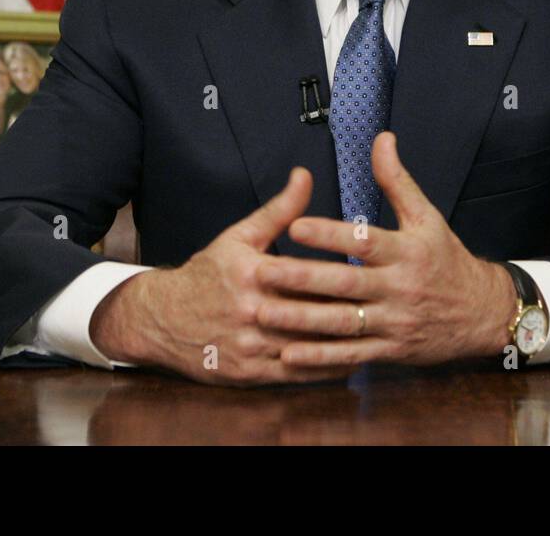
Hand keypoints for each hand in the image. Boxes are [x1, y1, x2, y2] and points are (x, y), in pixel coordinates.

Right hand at [89, 168, 357, 386]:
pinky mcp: (248, 373)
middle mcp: (251, 311)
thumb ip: (279, 210)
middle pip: (312, 312)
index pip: (308, 274)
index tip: (376, 272)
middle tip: (388, 305)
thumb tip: (305, 175)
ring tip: (379, 335)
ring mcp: (249, 346)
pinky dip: (324, 369)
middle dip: (351, 311)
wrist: (162, 318)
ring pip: (307, 345)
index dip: (344, 276)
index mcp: (252, 273)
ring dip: (344, 344)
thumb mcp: (239, 236)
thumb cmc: (207, 273)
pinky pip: (295, 374)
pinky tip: (349, 363)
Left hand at [253, 131, 519, 368]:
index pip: (363, 241)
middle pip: (345, 283)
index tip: (293, 226)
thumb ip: (397, 181)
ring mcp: (394, 322)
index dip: (329, 235)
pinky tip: (289, 355)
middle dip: (301, 279)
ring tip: (263, 312)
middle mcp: (399, 288)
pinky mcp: (391, 351)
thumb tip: (381, 138)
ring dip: (301, 320)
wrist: (482, 313)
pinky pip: (351, 355)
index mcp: (407, 251)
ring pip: (342, 323)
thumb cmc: (447, 259)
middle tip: (261, 273)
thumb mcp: (427, 217)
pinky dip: (320, 358)